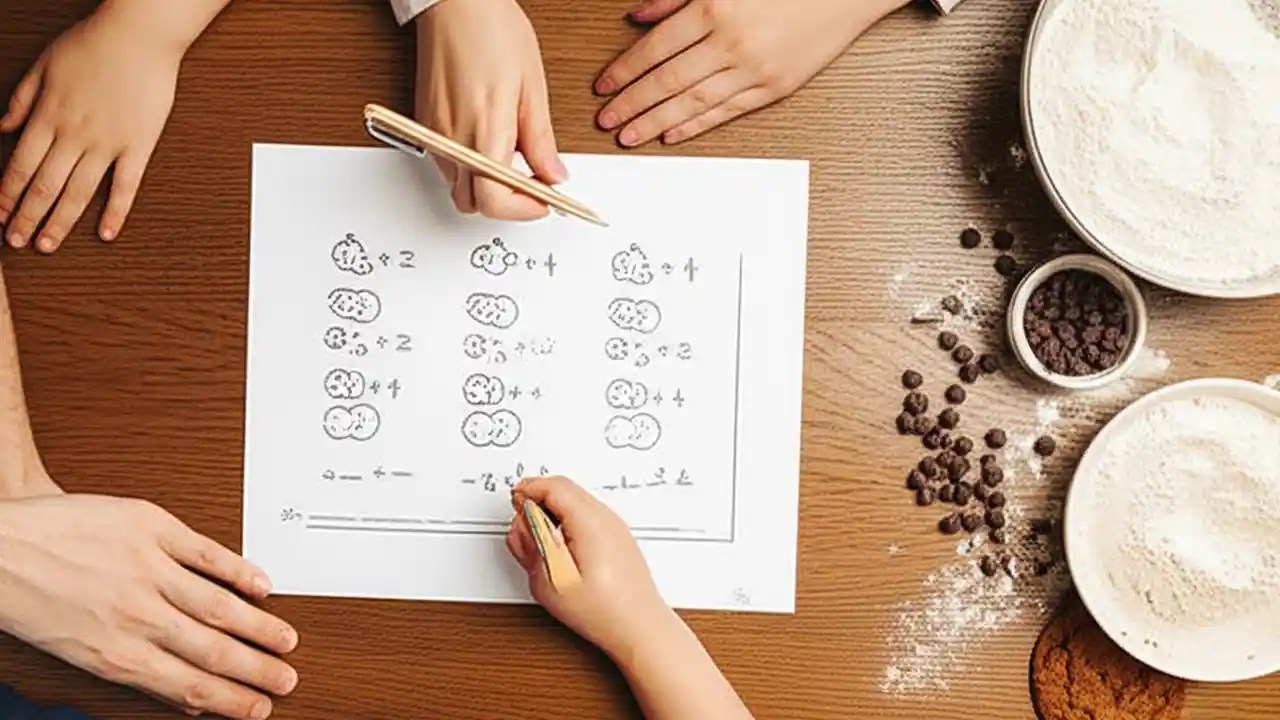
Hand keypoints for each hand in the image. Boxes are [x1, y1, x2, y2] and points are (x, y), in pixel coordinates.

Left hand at [0, 1, 185, 251]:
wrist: (138, 35)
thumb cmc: (92, 44)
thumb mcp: (43, 65)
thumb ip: (21, 100)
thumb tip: (1, 127)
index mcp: (49, 115)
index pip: (19, 165)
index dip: (5, 195)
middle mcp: (74, 134)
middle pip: (43, 186)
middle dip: (26, 217)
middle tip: (16, 242)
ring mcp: (108, 143)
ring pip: (78, 192)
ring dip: (59, 222)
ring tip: (47, 245)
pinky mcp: (138, 145)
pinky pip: (126, 186)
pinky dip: (116, 213)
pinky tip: (106, 234)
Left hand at [0, 494, 298, 718]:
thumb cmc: (29, 597)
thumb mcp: (75, 652)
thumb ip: (133, 669)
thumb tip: (182, 696)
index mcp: (115, 652)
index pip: (189, 684)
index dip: (231, 701)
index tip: (259, 709)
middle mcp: (136, 614)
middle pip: (213, 650)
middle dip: (256, 669)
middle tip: (286, 679)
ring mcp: (145, 569)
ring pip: (217, 605)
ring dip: (258, 627)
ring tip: (285, 640)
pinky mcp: (148, 528)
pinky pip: (204, 553)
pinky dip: (238, 569)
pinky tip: (262, 583)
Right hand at [415, 0, 566, 219]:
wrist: (455, 3)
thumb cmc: (493, 31)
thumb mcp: (532, 86)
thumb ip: (540, 140)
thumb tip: (553, 175)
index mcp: (484, 130)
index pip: (494, 200)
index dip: (523, 210)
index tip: (545, 201)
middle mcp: (452, 138)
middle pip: (473, 204)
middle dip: (506, 204)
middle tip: (533, 186)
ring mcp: (433, 134)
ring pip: (458, 186)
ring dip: (486, 186)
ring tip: (513, 160)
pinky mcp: (423, 126)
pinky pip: (446, 165)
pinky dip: (470, 168)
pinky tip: (489, 144)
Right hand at [507, 476, 673, 656]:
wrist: (640, 627)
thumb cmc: (603, 611)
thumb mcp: (550, 581)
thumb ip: (530, 546)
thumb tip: (521, 523)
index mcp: (590, 521)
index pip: (554, 486)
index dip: (528, 490)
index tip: (514, 503)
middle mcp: (606, 517)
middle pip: (565, 489)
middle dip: (538, 499)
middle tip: (523, 525)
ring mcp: (615, 526)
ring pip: (575, 501)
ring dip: (552, 511)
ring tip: (539, 543)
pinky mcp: (617, 537)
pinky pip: (587, 515)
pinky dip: (567, 521)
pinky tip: (559, 548)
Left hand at [595, 0, 908, 145]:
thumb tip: (639, 17)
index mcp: (717, 6)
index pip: (655, 48)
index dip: (624, 71)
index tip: (603, 88)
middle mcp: (734, 41)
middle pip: (668, 81)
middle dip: (632, 104)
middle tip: (607, 121)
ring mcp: (756, 69)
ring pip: (694, 103)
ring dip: (656, 122)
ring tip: (630, 136)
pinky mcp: (776, 87)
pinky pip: (728, 111)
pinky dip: (697, 126)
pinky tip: (673, 135)